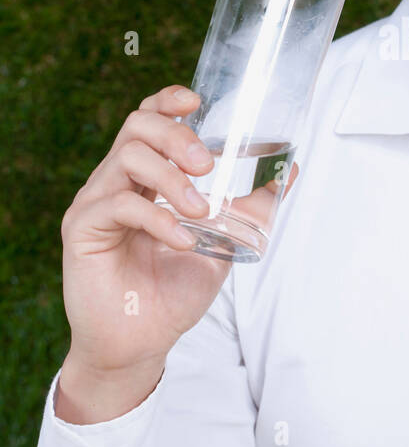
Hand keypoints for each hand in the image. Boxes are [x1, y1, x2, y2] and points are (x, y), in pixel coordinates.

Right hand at [60, 84, 298, 378]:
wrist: (139, 345)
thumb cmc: (173, 293)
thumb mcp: (225, 243)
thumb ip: (252, 207)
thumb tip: (289, 169)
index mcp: (144, 178)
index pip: (147, 120)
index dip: (168, 101)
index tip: (196, 102)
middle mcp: (115, 182)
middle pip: (137, 126)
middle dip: (178, 136)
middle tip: (208, 166)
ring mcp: (95, 203)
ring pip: (128, 157)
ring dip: (173, 179)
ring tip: (201, 212)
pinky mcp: (82, 230)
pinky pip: (118, 204)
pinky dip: (158, 218)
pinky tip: (182, 241)